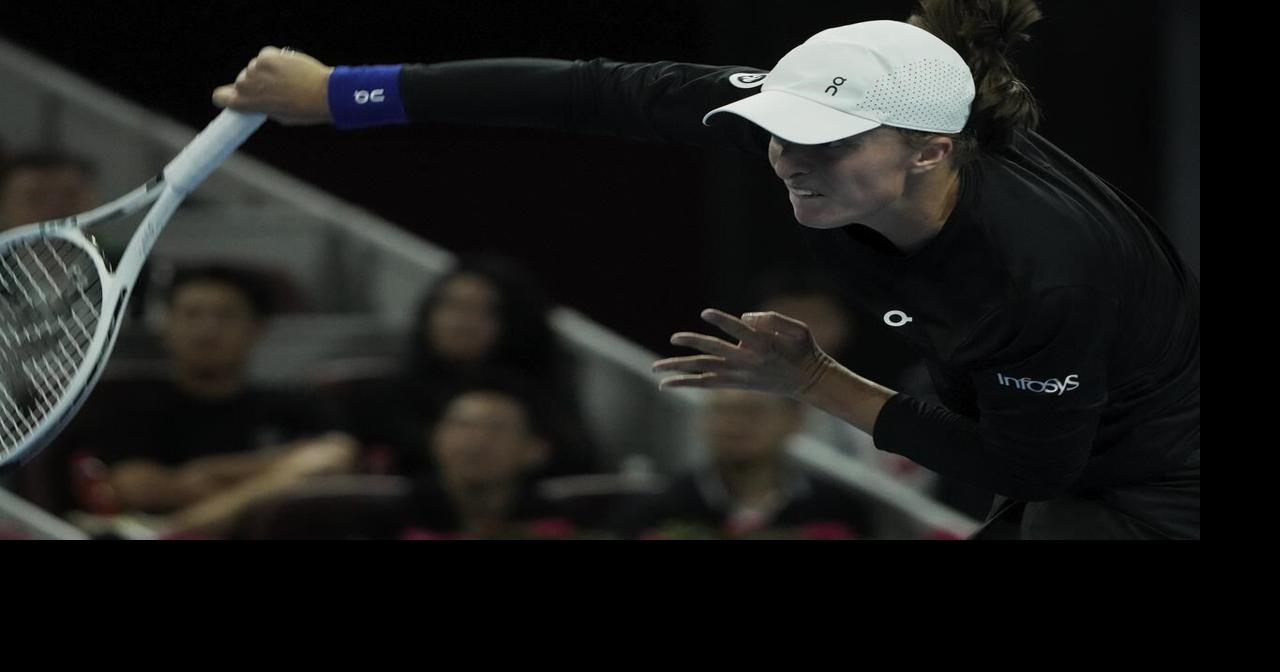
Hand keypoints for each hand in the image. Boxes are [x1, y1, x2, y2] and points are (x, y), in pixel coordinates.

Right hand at [212, 46, 333, 124]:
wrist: (324, 94)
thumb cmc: (303, 110)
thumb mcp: (278, 115)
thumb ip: (260, 106)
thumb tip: (252, 98)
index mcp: (245, 103)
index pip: (220, 96)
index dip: (228, 97)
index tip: (234, 98)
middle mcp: (246, 84)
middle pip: (241, 82)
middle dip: (254, 85)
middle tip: (274, 91)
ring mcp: (256, 68)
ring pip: (254, 68)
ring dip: (265, 72)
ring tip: (286, 81)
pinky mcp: (267, 55)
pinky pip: (265, 57)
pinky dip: (274, 61)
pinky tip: (288, 69)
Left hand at [652, 309, 833, 397]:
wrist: (808, 381)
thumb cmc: (803, 350)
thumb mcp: (798, 329)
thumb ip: (772, 319)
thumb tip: (744, 318)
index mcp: (764, 346)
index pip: (739, 331)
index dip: (722, 321)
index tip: (705, 313)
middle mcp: (748, 362)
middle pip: (715, 352)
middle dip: (693, 343)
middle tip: (673, 338)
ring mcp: (740, 375)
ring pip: (704, 371)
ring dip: (678, 369)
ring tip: (655, 368)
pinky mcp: (735, 384)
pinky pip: (705, 384)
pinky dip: (685, 383)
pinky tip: (666, 384)